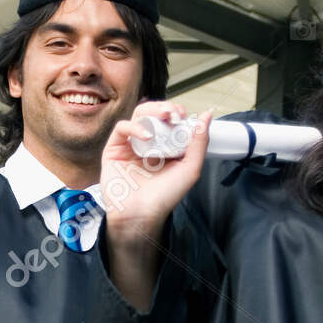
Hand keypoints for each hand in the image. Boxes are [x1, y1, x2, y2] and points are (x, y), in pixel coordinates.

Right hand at [100, 101, 210, 241]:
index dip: (177, 112)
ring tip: (163, 117)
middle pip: (154, 113)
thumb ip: (199, 143)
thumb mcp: (190, 169)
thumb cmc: (164, 197)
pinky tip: (146, 136)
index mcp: (166, 147)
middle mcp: (148, 144)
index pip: (170, 120)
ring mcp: (130, 145)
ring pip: (138, 116)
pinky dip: (134, 127)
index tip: (184, 115)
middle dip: (165, 108)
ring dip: (151, 111)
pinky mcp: (114, 149)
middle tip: (174, 113)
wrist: (141, 215)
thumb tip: (207, 116)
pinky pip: (122, 128)